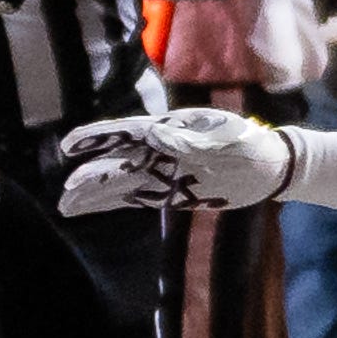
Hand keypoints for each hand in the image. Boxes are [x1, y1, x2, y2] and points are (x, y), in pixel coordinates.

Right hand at [59, 109, 292, 214]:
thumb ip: (187, 139)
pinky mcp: (176, 192)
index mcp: (170, 130)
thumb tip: (152, 134)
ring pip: (124, 184)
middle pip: (118, 164)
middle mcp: (162, 151)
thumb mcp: (223, 138)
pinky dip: (117, 203)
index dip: (97, 139)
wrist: (272, 165)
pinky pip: (140, 198)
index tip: (70, 145)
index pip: (126, 134)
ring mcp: (167, 173)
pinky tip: (95, 207)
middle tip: (65, 193)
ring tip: (68, 205)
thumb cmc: (251, 145)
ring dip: (96, 195)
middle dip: (90, 177)